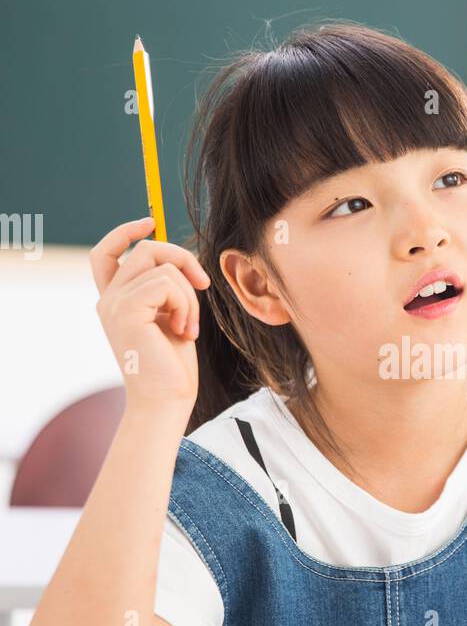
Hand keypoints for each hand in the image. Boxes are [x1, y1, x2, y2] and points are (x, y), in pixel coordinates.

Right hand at [90, 216, 211, 412]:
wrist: (165, 402)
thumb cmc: (172, 368)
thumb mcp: (169, 319)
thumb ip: (165, 290)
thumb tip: (180, 260)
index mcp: (115, 301)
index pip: (105, 253)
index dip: (125, 232)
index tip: (149, 222)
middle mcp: (108, 299)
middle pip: (145, 248)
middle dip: (183, 259)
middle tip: (202, 285)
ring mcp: (114, 303)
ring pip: (163, 267)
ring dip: (189, 295)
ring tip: (188, 326)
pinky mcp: (127, 310)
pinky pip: (168, 283)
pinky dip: (186, 304)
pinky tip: (185, 332)